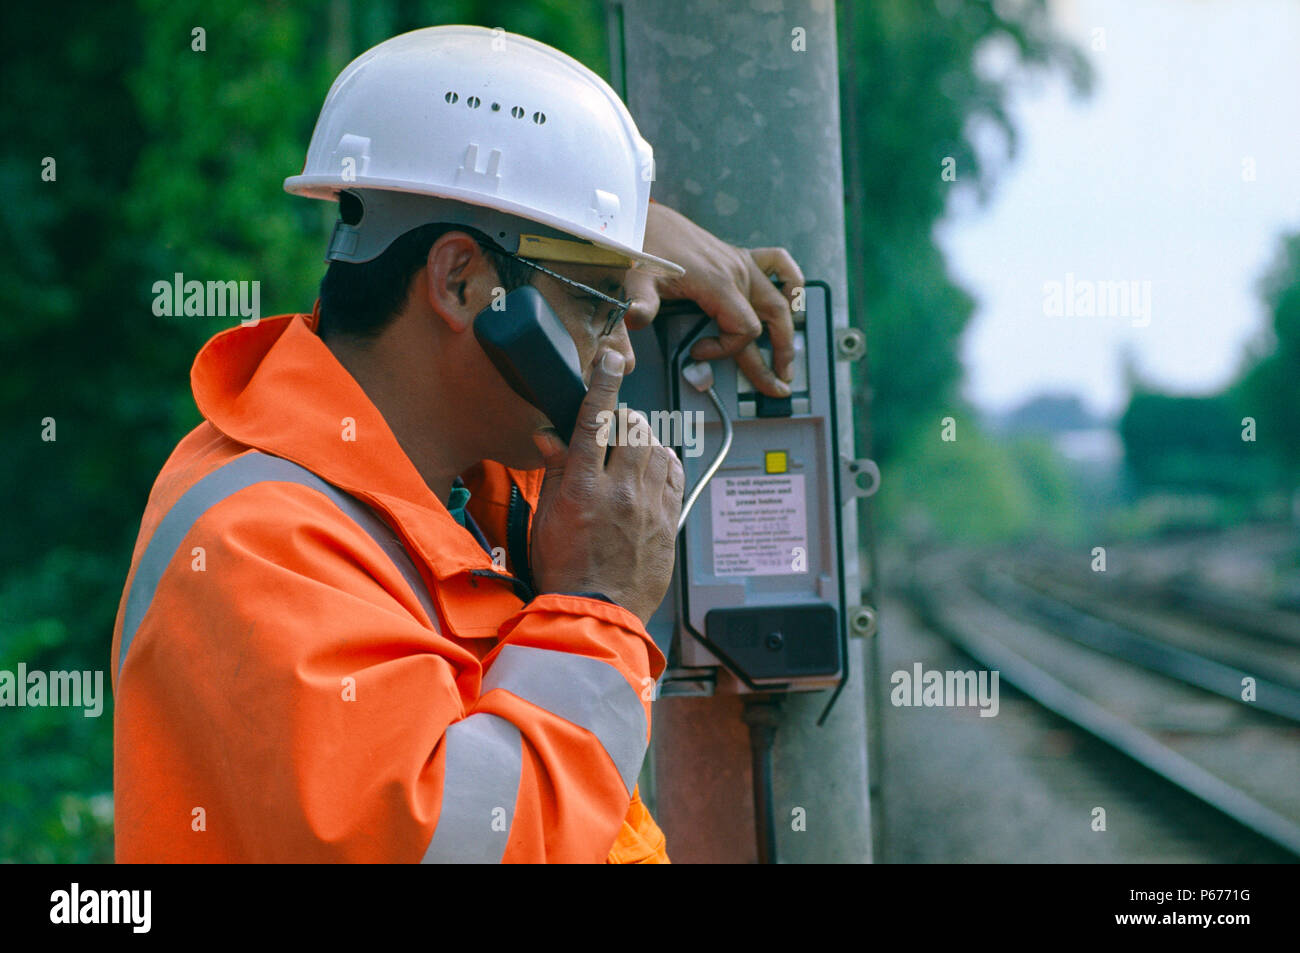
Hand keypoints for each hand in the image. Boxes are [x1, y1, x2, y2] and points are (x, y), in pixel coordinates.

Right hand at [529, 349, 684, 623]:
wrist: (597, 615)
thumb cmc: (563, 572)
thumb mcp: (545, 520)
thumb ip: (555, 472)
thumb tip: (552, 434)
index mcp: (583, 488)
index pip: (595, 420)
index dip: (604, 382)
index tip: (610, 358)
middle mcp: (621, 491)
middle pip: (632, 427)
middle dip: (622, 418)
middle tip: (610, 427)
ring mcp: (650, 506)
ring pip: (656, 446)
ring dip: (642, 438)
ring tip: (627, 451)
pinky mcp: (670, 521)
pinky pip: (674, 473)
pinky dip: (663, 460)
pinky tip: (652, 467)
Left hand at [627, 201, 804, 397]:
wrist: (643, 222)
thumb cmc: (643, 249)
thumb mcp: (637, 280)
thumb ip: (640, 302)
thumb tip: (637, 319)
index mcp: (719, 283)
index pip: (745, 330)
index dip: (725, 350)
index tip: (697, 352)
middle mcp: (738, 272)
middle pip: (773, 319)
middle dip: (778, 355)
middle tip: (778, 384)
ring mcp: (741, 263)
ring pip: (780, 300)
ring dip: (788, 329)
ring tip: (788, 358)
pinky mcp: (738, 256)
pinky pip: (778, 264)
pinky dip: (790, 281)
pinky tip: (792, 298)